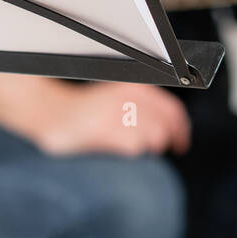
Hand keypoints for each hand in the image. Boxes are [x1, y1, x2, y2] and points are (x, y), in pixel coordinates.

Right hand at [34, 82, 190, 157]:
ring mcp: (120, 113)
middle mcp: (130, 97)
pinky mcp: (109, 129)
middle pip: (165, 126)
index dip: (181, 129)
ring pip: (153, 138)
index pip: (172, 108)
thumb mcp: (117, 100)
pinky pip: (135, 147)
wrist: (54, 115)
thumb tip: (169, 127)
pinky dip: (129, 151)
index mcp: (135, 86)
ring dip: (144, 146)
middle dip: (164, 141)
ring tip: (126, 144)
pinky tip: (113, 146)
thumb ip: (142, 107)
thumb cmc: (85, 111)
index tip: (181, 142)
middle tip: (158, 150)